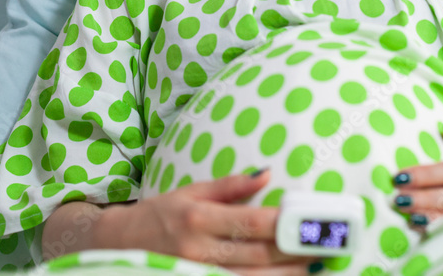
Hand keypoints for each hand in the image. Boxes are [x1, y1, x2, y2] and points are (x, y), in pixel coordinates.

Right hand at [93, 169, 318, 274]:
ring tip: (314, 267)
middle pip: (258, 256)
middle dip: (295, 253)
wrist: (116, 246)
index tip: (312, 222)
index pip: (252, 223)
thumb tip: (267, 175)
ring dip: (287, 275)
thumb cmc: (159, 214)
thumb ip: (230, 186)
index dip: (285, 225)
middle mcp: (198, 251)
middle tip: (326, 247)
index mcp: (198, 219)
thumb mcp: (190, 191)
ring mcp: (197, 274)